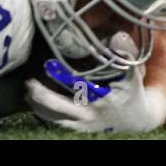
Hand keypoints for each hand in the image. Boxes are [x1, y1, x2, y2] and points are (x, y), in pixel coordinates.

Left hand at [25, 48, 165, 133]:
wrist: (137, 119)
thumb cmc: (132, 93)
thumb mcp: (132, 74)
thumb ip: (126, 55)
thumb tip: (118, 36)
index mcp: (102, 99)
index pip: (77, 86)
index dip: (61, 76)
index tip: (48, 64)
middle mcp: (90, 114)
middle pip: (59, 107)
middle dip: (43, 95)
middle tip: (30, 82)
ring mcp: (83, 124)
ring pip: (55, 117)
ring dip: (40, 105)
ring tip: (29, 91)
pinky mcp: (79, 129)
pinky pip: (58, 123)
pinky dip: (45, 113)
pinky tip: (35, 103)